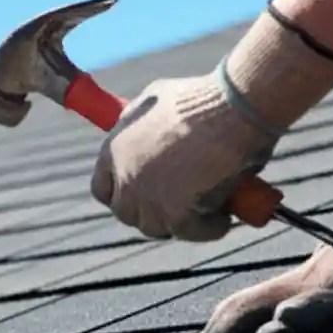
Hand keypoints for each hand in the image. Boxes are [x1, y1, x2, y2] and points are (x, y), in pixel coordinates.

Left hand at [90, 74, 275, 240]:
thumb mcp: (155, 99)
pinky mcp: (175, 213)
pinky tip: (224, 219)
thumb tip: (140, 128)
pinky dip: (209, 228)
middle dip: (151, 213)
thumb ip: (139, 122)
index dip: (121, 195)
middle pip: (127, 213)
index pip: (102, 189)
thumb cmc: (200, 99)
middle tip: (178, 206)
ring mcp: (149, 197)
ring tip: (206, 210)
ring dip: (180, 224)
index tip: (140, 196)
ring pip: (157, 227)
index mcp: (114, 149)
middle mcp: (126, 176)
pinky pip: (189, 232)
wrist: (230, 109)